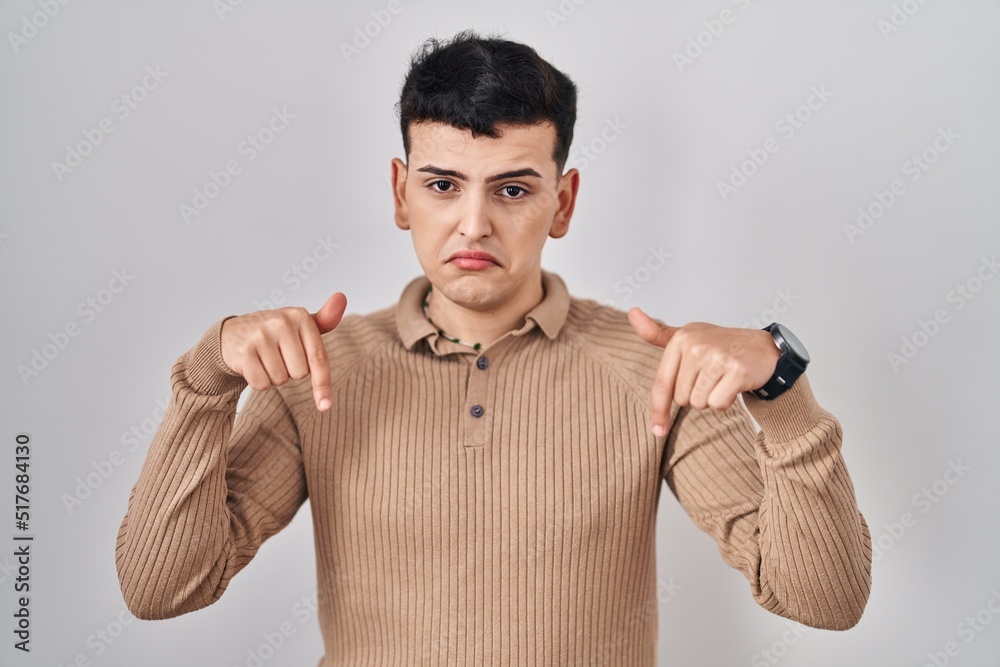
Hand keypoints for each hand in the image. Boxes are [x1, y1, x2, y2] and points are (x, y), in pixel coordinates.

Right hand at [220, 293, 346, 410]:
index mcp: (300, 316)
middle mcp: (280, 322)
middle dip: (290, 372)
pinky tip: (253, 364)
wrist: (233, 333)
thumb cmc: (276, 334)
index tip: (325, 406)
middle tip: (278, 356)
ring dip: (274, 377)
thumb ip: (325, 319)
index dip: (323, 384)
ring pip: (280, 380)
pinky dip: (259, 381)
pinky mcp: (243, 352)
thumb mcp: (300, 325)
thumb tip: (342, 297)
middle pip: (300, 373)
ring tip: (265, 358)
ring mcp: (260, 336)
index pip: (318, 358)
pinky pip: (261, 384)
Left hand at [627, 308, 779, 435]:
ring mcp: (717, 357)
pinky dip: (725, 401)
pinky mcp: (736, 371)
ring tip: (721, 380)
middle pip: (681, 398)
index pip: (661, 383)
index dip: (658, 410)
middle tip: (710, 378)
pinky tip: (733, 385)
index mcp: (681, 338)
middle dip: (695, 396)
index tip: (657, 430)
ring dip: (710, 398)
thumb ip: (657, 332)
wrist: (762, 348)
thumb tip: (632, 312)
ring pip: (699, 403)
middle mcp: (697, 346)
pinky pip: (718, 404)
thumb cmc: (719, 345)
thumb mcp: (687, 336)